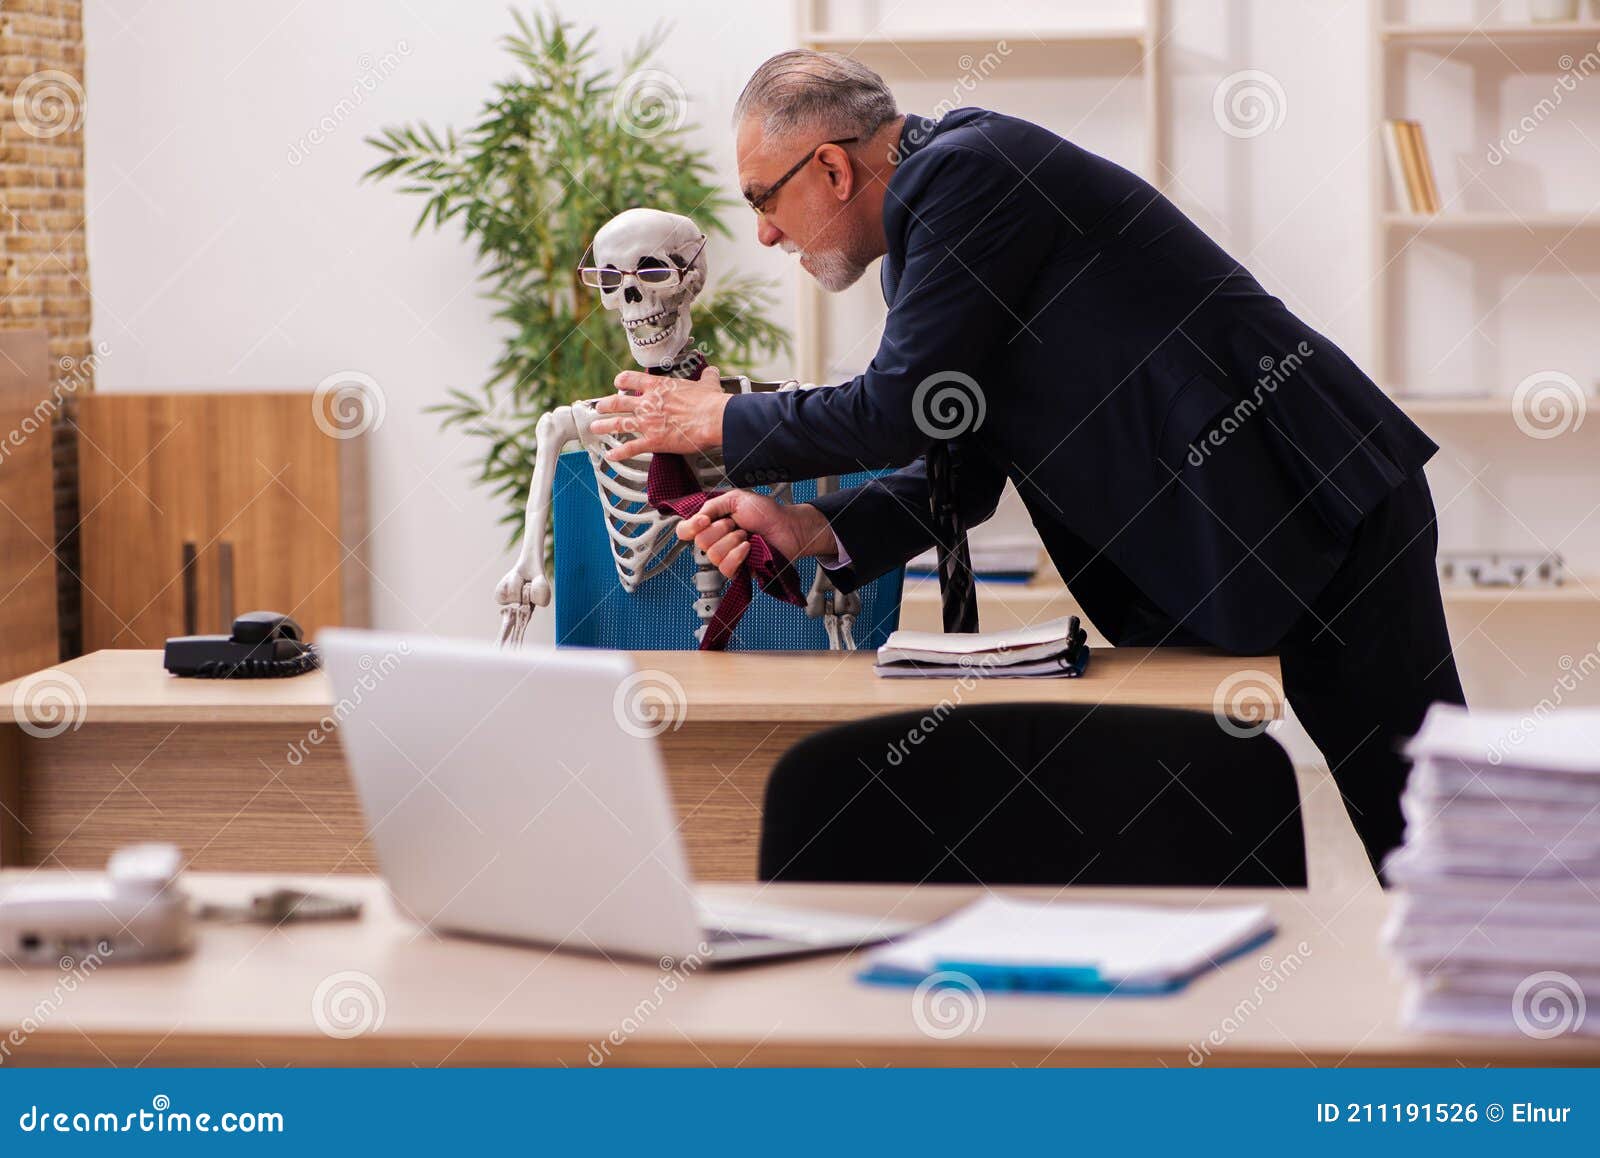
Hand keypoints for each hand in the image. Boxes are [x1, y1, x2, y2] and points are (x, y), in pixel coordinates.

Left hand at [589, 364, 730, 461]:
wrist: (713, 419)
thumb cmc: (711, 403)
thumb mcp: (708, 384)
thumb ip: (707, 378)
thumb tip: (713, 373)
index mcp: (659, 387)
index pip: (631, 379)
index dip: (622, 381)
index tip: (618, 383)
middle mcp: (648, 403)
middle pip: (618, 402)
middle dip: (605, 405)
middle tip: (599, 407)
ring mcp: (648, 423)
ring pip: (618, 423)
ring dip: (604, 426)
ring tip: (595, 428)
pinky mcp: (653, 441)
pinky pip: (631, 448)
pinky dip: (619, 453)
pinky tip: (611, 455)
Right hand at [676, 494, 838, 578]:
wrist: (788, 527)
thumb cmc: (767, 513)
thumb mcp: (736, 499)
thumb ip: (712, 506)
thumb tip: (696, 519)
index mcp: (712, 524)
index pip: (685, 531)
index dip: (690, 527)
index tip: (704, 520)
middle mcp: (716, 541)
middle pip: (699, 542)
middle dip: (720, 529)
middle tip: (736, 524)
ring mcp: (726, 557)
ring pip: (713, 555)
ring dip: (732, 541)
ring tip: (746, 535)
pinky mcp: (738, 570)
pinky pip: (726, 568)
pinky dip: (737, 555)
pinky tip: (748, 548)